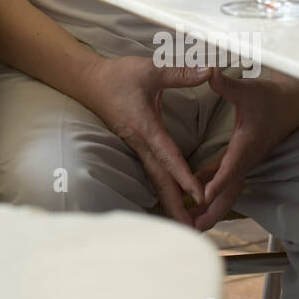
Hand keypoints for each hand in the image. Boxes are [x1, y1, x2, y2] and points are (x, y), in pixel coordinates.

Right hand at [80, 54, 211, 224]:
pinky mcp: (134, 147)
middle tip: (192, 228)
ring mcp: (135, 147)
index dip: (184, 176)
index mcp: (145, 127)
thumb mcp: (150, 69)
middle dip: (176, 205)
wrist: (88, 82)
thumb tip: (210, 71)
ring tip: (185, 223)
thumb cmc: (119, 76)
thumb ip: (181, 73)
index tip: (199, 196)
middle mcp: (140, 143)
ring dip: (170, 201)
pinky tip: (172, 200)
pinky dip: (163, 189)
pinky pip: (151, 173)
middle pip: (160, 180)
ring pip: (155, 179)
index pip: (168, 156)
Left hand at [187, 69, 298, 231]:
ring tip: (190, 222)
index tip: (200, 198)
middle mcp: (245, 158)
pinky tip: (194, 194)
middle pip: (228, 192)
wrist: (290, 103)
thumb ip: (227, 85)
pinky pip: (224, 178)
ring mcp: (244, 160)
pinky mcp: (241, 157)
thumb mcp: (248, 90)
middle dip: (211, 211)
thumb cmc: (270, 96)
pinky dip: (210, 188)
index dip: (216, 183)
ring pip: (227, 190)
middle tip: (191, 228)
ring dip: (210, 206)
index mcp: (246, 145)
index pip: (230, 168)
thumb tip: (210, 73)